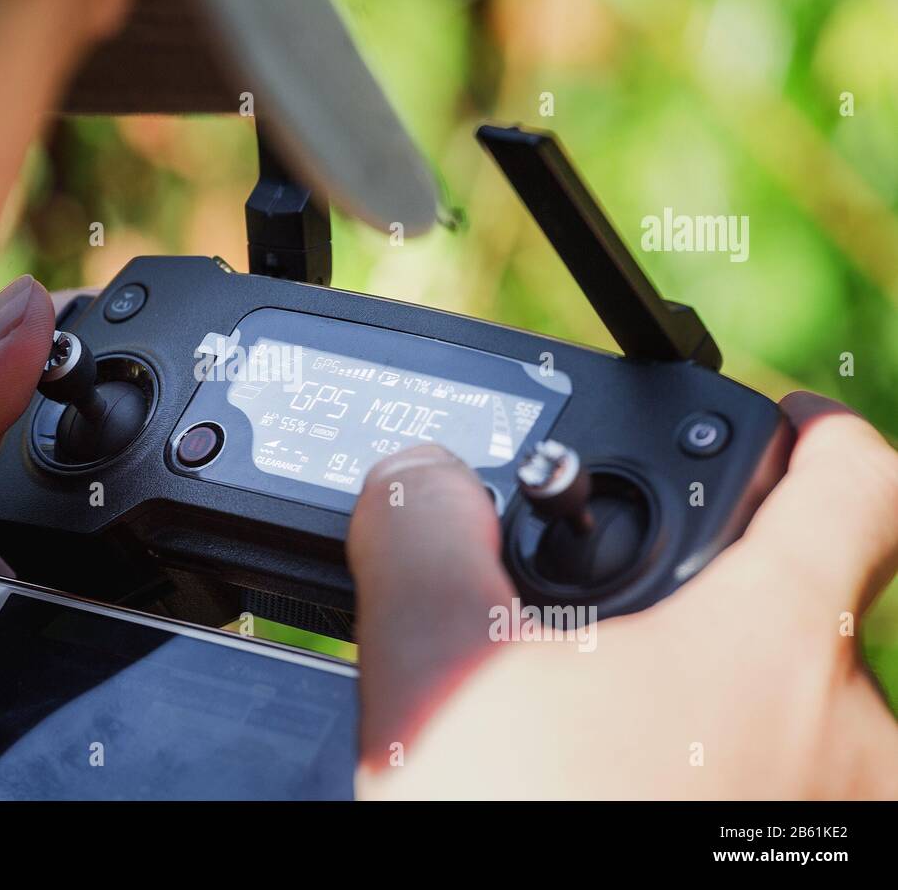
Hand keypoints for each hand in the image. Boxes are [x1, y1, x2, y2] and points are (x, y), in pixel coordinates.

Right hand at [347, 392, 897, 797]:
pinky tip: (624, 789)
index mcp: (774, 644)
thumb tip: (414, 478)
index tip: (783, 423)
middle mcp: (847, 734)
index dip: (819, 434)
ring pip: (796, 714)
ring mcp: (838, 819)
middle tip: (618, 610)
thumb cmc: (526, 832)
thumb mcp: (438, 673)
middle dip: (713, 593)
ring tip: (599, 720)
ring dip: (711, 695)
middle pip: (813, 607)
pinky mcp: (808, 870)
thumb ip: (422, 536)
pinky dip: (719, 770)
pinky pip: (785, 792)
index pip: (857, 483)